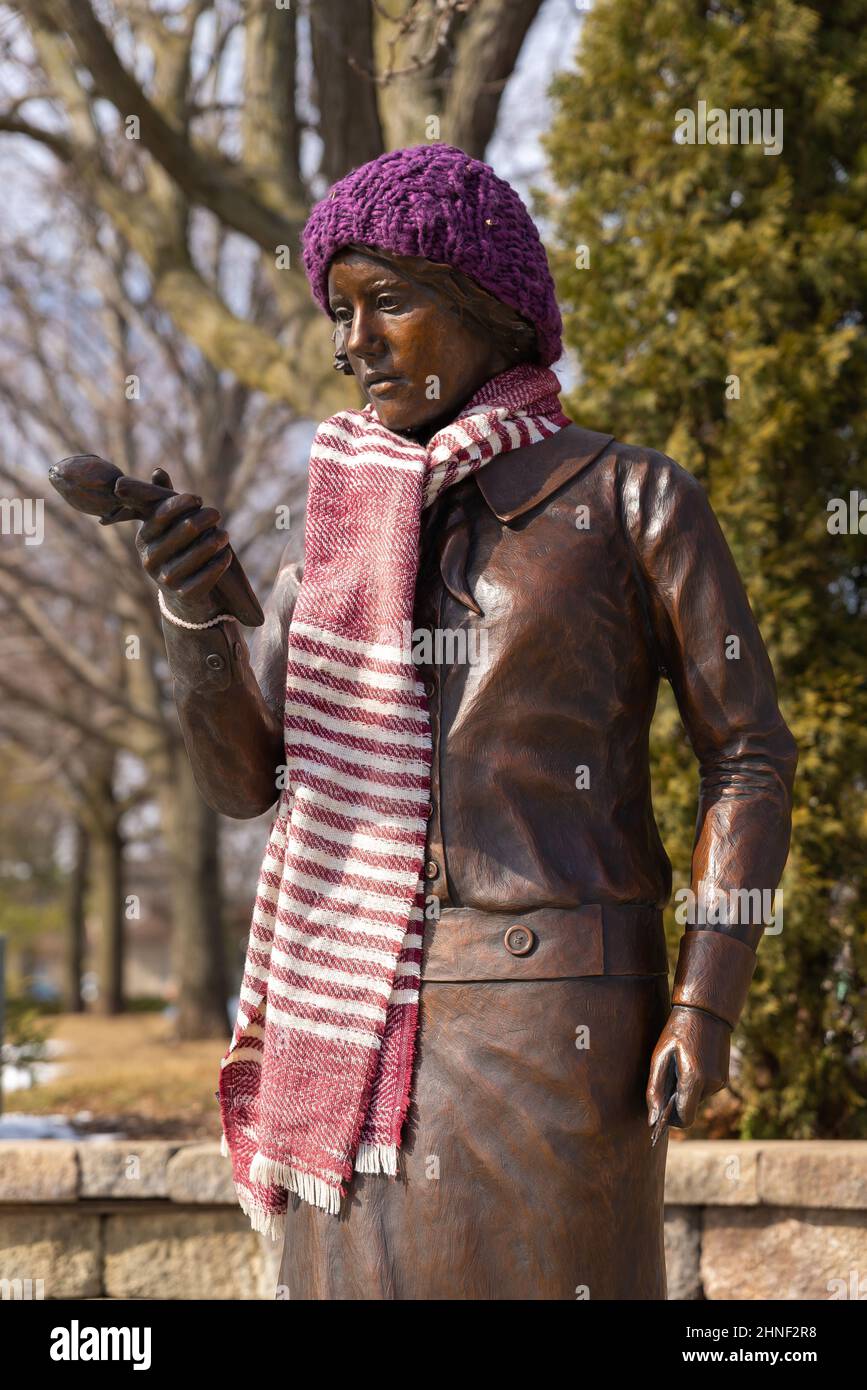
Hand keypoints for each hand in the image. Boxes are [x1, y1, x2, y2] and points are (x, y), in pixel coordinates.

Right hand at [120, 468, 231, 622]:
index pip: (162, 514)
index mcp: (143, 539)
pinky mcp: (185, 595)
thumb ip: (164, 501)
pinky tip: (226, 554)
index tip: (198, 499)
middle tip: (217, 514)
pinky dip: (221, 560)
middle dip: (206, 518)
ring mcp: (166, 579)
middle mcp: (150, 560)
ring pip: (201, 550)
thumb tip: (158, 470)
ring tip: (224, 535)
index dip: (182, 503)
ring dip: (217, 538)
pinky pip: (209, 573)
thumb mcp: (168, 528)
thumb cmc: (177, 552)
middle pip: (186, 529)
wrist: (183, 599)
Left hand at [646, 1004, 730, 1130]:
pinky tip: (689, 1063)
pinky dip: (696, 1083)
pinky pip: (705, 1090)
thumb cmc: (678, 1031)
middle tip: (666, 1077)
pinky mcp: (724, 1077)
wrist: (706, 1010)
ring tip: (678, 1065)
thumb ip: (654, 1089)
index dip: (670, 1119)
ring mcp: (720, 1081)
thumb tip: (652, 1118)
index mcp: (694, 1079)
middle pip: (690, 1109)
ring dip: (686, 1090)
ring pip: (697, 1099)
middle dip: (676, 1101)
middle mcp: (711, 1084)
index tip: (659, 1109)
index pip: (684, 1119)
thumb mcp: (659, 1057)